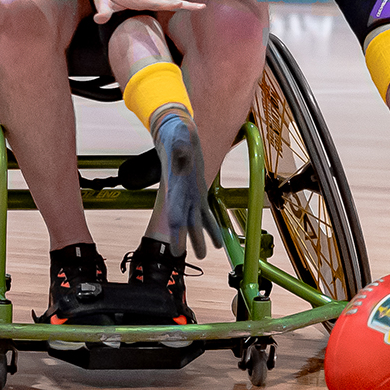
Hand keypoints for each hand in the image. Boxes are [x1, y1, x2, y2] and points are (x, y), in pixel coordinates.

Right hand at [152, 111, 223, 260]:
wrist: (177, 134)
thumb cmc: (177, 134)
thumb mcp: (179, 136)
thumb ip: (180, 147)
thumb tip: (181, 152)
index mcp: (175, 182)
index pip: (174, 203)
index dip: (174, 217)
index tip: (174, 227)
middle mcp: (181, 192)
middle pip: (181, 218)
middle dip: (182, 236)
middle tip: (178, 254)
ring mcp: (190, 195)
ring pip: (194, 221)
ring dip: (197, 237)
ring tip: (201, 255)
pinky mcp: (199, 193)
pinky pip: (205, 214)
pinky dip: (210, 228)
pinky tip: (216, 242)